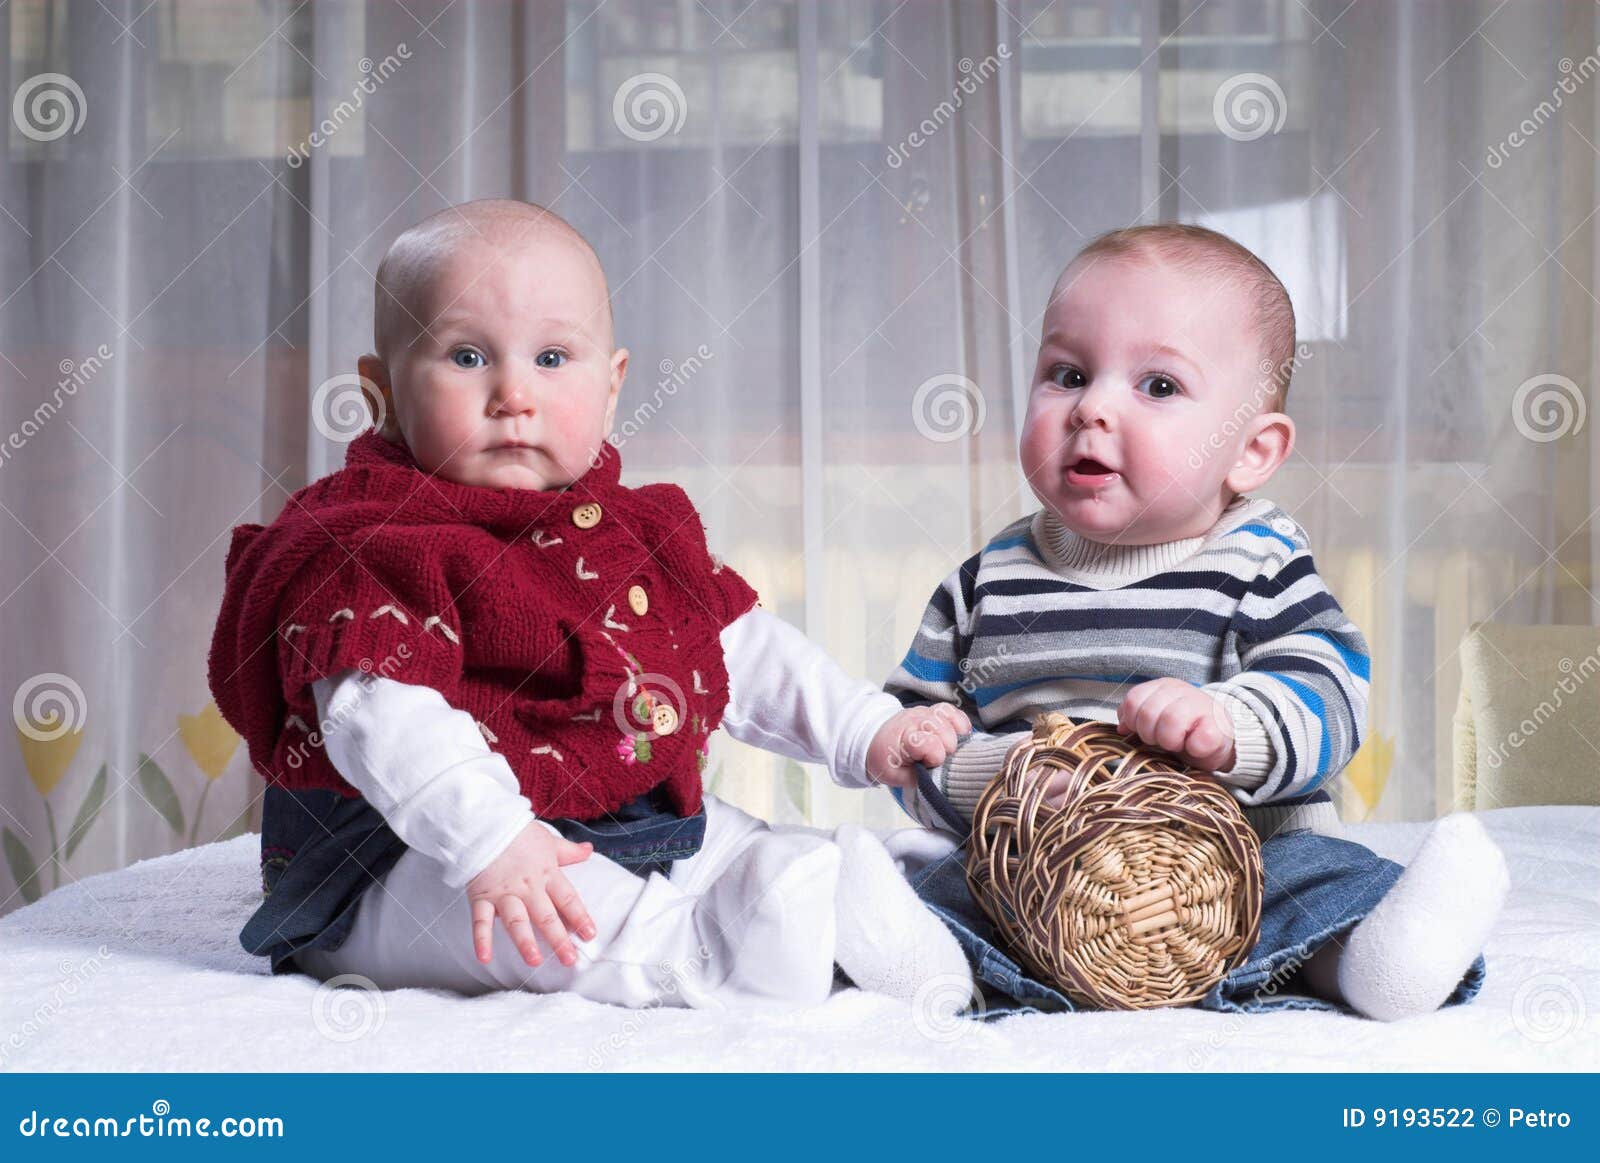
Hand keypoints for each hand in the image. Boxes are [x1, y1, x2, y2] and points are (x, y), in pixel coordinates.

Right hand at [466, 822, 596, 968]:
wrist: (485, 823)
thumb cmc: (518, 832)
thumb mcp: (548, 840)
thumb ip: (569, 851)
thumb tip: (589, 850)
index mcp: (546, 874)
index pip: (568, 899)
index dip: (580, 917)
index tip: (590, 935)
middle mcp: (527, 887)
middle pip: (546, 916)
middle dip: (558, 939)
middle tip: (569, 960)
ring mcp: (504, 894)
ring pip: (516, 921)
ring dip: (525, 942)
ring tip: (534, 961)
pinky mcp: (481, 897)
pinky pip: (480, 921)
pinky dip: (481, 940)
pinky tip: (485, 958)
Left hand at [865, 704, 971, 787]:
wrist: (876, 739)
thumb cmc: (886, 757)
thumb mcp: (894, 776)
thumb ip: (917, 779)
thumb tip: (937, 779)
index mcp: (905, 738)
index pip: (931, 744)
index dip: (935, 757)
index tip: (929, 764)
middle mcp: (915, 720)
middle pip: (944, 730)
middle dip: (947, 748)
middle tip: (937, 757)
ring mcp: (924, 712)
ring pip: (949, 717)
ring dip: (954, 735)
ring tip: (947, 747)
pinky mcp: (932, 710)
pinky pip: (952, 710)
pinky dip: (959, 722)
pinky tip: (957, 734)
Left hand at [1117, 678, 1235, 772]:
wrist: (1222, 739)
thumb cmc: (1184, 731)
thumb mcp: (1156, 720)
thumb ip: (1136, 718)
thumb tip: (1121, 727)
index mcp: (1162, 687)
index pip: (1134, 700)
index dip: (1133, 722)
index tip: (1143, 733)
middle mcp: (1181, 690)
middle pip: (1148, 712)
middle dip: (1150, 734)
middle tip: (1163, 741)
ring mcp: (1202, 706)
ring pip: (1171, 721)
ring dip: (1171, 741)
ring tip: (1179, 744)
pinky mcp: (1219, 727)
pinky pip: (1198, 740)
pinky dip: (1193, 749)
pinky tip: (1196, 748)